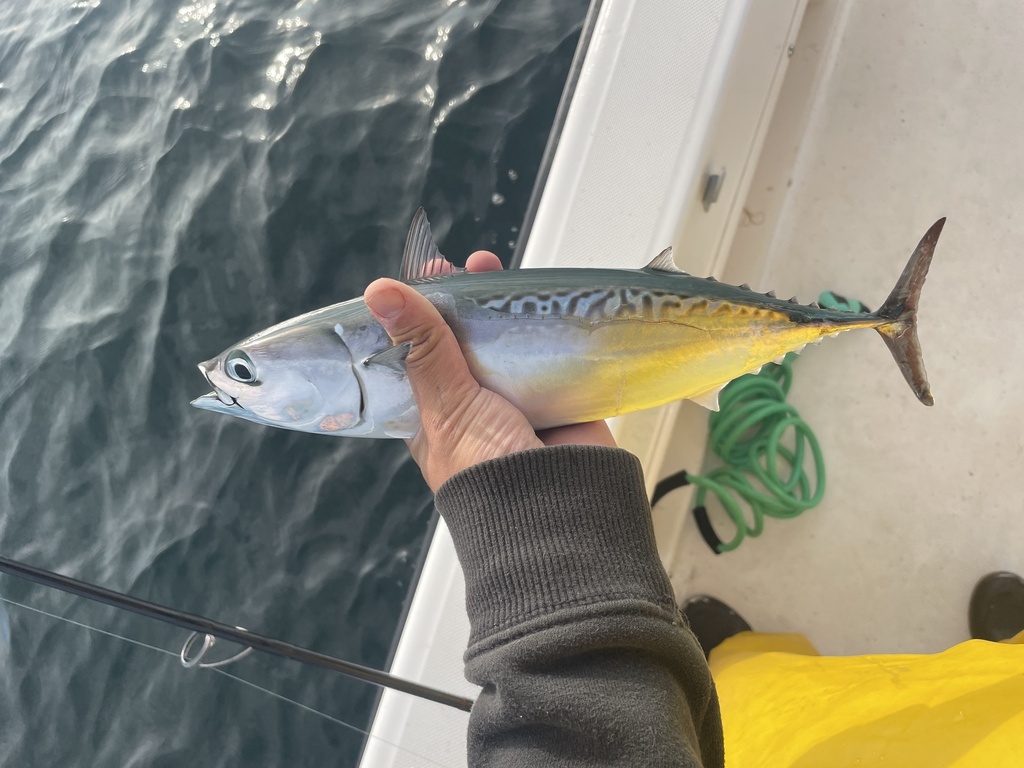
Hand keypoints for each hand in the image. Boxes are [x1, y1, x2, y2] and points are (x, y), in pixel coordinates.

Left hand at [364, 250, 614, 491]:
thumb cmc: (488, 471)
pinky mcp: (555, 398)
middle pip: (463, 340)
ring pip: (504, 341)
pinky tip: (542, 296)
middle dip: (465, 301)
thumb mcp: (448, 403)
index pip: (417, 352)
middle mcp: (471, 404)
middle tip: (470, 267)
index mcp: (432, 413)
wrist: (559, 510)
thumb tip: (380, 292)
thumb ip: (423, 346)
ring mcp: (514, 399)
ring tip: (496, 269)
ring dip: (502, 306)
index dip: (419, 314)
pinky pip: (547, 352)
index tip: (426, 276)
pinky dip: (545, 326)